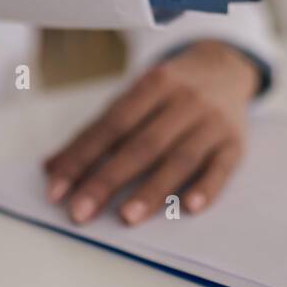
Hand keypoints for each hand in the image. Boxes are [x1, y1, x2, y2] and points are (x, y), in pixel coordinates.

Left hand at [43, 40, 257, 224]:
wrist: (226, 69)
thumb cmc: (171, 91)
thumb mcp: (136, 97)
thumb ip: (98, 131)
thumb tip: (51, 168)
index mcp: (154, 84)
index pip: (112, 124)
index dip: (82, 157)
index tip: (57, 189)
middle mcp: (185, 100)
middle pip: (142, 144)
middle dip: (108, 180)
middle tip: (81, 212)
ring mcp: (213, 122)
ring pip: (180, 159)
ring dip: (152, 190)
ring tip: (126, 217)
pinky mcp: (235, 144)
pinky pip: (222, 168)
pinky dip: (206, 188)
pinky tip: (189, 207)